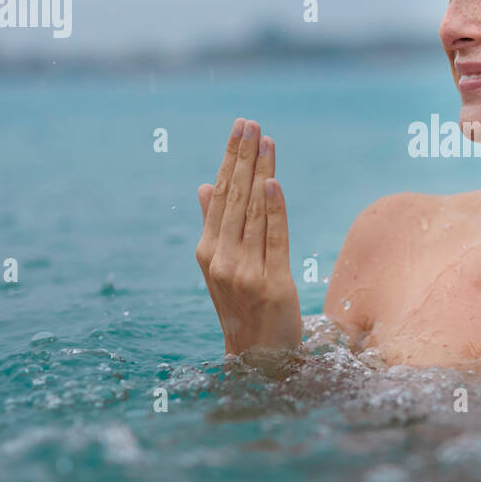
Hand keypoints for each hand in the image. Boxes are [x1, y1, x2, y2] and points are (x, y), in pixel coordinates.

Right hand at [195, 118, 301, 355]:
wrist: (259, 358)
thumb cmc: (243, 308)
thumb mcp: (222, 267)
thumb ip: (214, 225)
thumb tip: (206, 186)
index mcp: (209, 252)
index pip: (220, 196)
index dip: (231, 160)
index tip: (240, 130)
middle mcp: (223, 260)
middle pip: (234, 199)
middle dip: (243, 158)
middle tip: (250, 123)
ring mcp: (246, 272)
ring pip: (253, 213)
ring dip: (260, 173)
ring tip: (266, 141)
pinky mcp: (272, 284)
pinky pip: (274, 240)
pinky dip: (273, 211)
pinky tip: (273, 183)